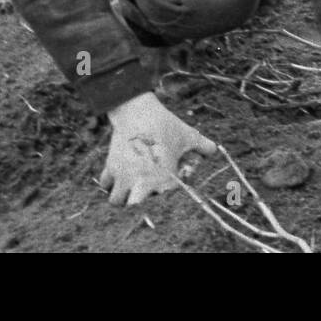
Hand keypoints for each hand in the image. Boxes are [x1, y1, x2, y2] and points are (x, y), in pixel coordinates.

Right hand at [100, 92, 216, 205]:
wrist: (138, 110)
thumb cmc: (166, 125)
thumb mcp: (188, 135)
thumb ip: (203, 146)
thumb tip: (214, 151)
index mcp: (164, 178)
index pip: (163, 204)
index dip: (162, 201)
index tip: (163, 193)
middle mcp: (143, 181)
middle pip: (135, 210)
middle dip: (139, 207)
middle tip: (144, 195)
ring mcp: (124, 176)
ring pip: (116, 201)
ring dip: (122, 196)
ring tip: (130, 186)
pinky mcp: (111, 167)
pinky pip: (105, 184)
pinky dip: (110, 182)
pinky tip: (118, 174)